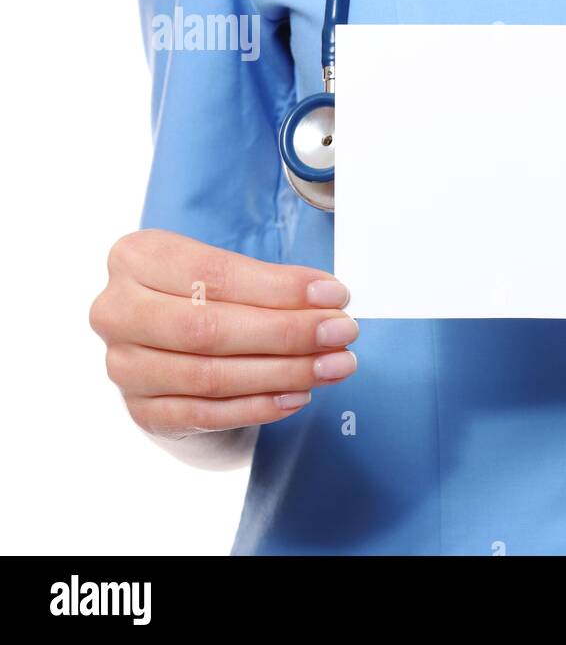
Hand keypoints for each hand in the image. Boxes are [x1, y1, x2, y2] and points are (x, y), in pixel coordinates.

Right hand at [90, 229, 357, 439]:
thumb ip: (273, 284)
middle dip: (287, 333)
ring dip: (284, 373)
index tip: (335, 295)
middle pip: (209, 328)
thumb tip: (328, 300)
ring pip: (210, 375)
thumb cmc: (209, 297)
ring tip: (333, 365)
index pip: (215, 274)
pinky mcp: (143, 410)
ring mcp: (123, 366)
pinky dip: (260, 406)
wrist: (171, 346)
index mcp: (136, 258)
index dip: (280, 288)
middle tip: (341, 333)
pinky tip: (299, 394)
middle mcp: (117, 311)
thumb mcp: (233, 274)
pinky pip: (207, 414)